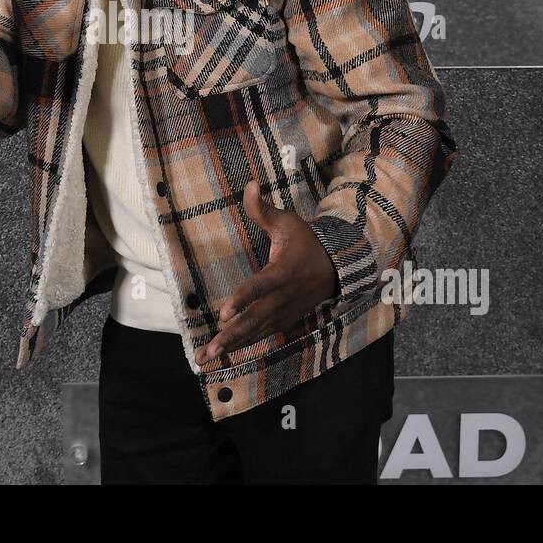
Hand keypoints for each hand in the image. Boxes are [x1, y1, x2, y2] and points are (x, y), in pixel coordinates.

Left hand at [195, 179, 338, 364]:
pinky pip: (262, 336)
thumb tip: (248, 184)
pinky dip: (243, 346)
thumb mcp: (288, 223)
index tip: (222, 314)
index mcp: (282, 273)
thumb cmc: (306, 242)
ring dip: (231, 347)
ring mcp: (284, 313)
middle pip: (254, 320)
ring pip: (255, 333)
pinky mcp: (285, 321)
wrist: (337, 268)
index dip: (242, 301)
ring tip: (205, 359)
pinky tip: (223, 357)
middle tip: (207, 351)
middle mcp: (283, 298)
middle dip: (229, 337)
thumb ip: (263, 209)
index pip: (259, 288)